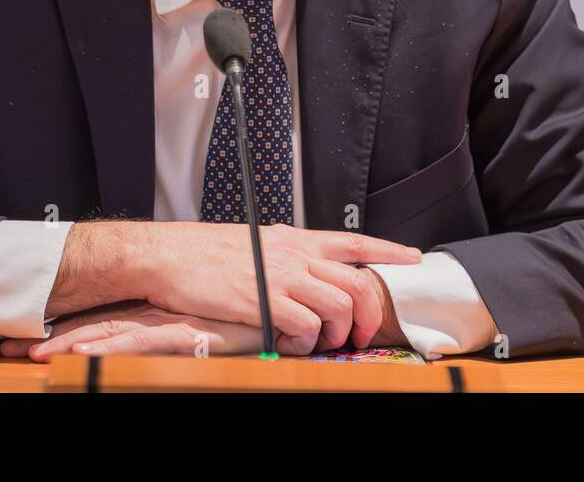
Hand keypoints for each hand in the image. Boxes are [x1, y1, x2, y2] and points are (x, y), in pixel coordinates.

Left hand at [0, 301, 275, 360]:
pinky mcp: (179, 333)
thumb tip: (183, 323)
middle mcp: (155, 313)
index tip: (29, 336)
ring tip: (30, 355)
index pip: (106, 319)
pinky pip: (136, 344)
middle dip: (52, 337)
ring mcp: (165, 323)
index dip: (69, 326)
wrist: (277, 290)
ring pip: (106, 335)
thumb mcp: (217, 311)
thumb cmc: (250, 298)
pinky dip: (105, 350)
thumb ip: (197, 316)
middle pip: (95, 326)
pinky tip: (78, 354)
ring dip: (68, 344)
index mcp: (159, 309)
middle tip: (8, 349)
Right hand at [46, 221, 421, 355]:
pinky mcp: (265, 302)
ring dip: (337, 334)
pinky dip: (306, 342)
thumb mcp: (257, 242)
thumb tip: (307, 273)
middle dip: (369, 314)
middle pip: (357, 283)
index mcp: (297, 239)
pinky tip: (291, 343)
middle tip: (361, 335)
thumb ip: (287, 255)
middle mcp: (297, 255)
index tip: (412, 259)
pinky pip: (306, 327)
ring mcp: (283, 278)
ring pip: (338, 307)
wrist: (171, 256)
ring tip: (321, 342)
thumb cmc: (208, 253)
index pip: (355, 241)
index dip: (388, 252)